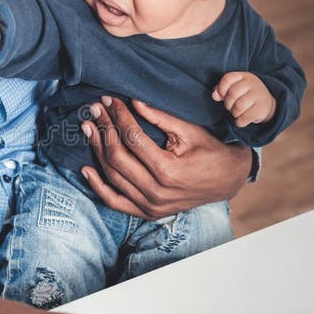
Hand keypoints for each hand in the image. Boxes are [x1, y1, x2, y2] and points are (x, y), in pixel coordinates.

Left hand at [80, 96, 251, 218]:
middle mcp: (156, 192)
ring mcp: (151, 206)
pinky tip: (86, 169)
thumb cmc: (211, 151)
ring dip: (97, 150)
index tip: (110, 100)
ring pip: (113, 177)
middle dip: (104, 129)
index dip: (118, 116)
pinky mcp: (148, 213)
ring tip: (88, 128)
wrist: (228, 180)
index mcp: (168, 170)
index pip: (132, 138)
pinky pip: (115, 202)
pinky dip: (98, 186)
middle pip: (117, 157)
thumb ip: (160, 117)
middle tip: (95, 109)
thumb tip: (132, 101)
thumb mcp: (190, 131)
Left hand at [212, 72, 275, 126]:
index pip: (227, 79)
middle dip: (228, 104)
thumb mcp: (234, 87)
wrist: (266, 103)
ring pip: (238, 107)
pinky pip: (245, 118)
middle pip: (232, 94)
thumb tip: (215, 95)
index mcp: (243, 76)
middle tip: (230, 107)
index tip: (222, 96)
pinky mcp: (261, 109)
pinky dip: (239, 122)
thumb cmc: (245, 94)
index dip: (221, 89)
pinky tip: (241, 120)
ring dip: (234, 113)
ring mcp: (258, 95)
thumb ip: (221, 90)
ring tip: (237, 113)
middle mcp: (251, 83)